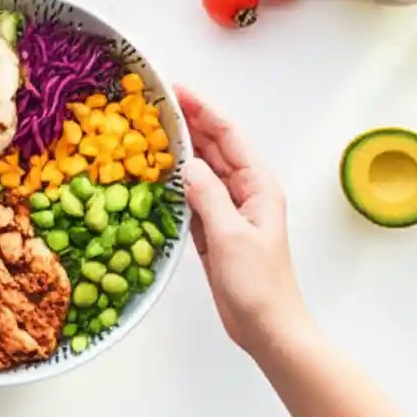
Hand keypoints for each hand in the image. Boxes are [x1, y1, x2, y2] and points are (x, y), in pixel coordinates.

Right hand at [175, 85, 310, 354]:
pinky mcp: (214, 229)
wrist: (267, 328)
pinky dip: (175, 181)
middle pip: (214, 146)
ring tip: (149, 129)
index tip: (175, 89)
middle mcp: (245, 190)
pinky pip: (192, 195)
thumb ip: (208, 195)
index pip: (227, 135)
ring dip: (179, 149)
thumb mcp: (230, 236)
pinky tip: (155, 172)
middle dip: (188, 122)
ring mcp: (229, 209)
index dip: (202, 109)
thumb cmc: (258, 284)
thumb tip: (185, 163)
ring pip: (201, 169)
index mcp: (258, 185)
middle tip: (154, 103)